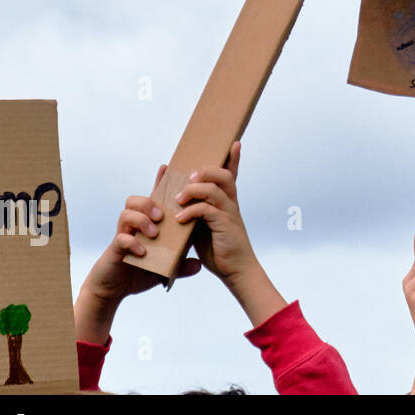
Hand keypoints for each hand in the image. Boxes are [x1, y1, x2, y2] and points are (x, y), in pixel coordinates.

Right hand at [74, 165, 201, 344]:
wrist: (113, 289)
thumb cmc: (139, 273)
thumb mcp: (165, 268)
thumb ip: (181, 265)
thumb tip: (199, 264)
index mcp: (148, 225)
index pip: (154, 200)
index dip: (158, 183)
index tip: (166, 167)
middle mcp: (134, 226)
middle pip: (136, 200)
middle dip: (150, 203)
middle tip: (163, 216)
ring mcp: (123, 235)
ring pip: (126, 213)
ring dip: (142, 220)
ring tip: (155, 232)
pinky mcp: (115, 249)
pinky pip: (121, 239)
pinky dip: (133, 243)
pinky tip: (143, 252)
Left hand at [174, 142, 285, 327]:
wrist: (236, 271)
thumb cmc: (219, 251)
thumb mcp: (203, 228)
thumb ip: (195, 214)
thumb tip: (178, 205)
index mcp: (228, 203)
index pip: (232, 175)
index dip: (234, 159)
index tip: (235, 143)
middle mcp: (231, 204)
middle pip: (223, 175)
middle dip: (205, 171)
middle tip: (188, 179)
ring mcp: (229, 213)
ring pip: (214, 188)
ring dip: (193, 189)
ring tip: (179, 199)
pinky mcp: (224, 224)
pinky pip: (206, 209)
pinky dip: (190, 211)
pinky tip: (180, 220)